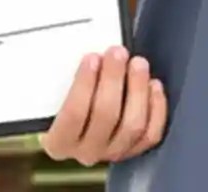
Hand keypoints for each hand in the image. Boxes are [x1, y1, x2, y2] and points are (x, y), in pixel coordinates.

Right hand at [39, 47, 167, 165]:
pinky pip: (151, 132)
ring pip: (132, 125)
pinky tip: (153, 85)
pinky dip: (156, 108)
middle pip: (105, 116)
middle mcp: (86, 152)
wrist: (81, 122)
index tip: (92, 58)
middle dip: (113, 79)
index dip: (84, 84)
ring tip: (137, 64)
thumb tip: (88, 57)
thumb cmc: (65, 104)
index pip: (73, 114)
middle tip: (117, 54)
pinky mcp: (135, 149)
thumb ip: (64, 80)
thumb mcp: (51, 94)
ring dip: (137, 90)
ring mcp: (113, 153)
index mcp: (59, 141)